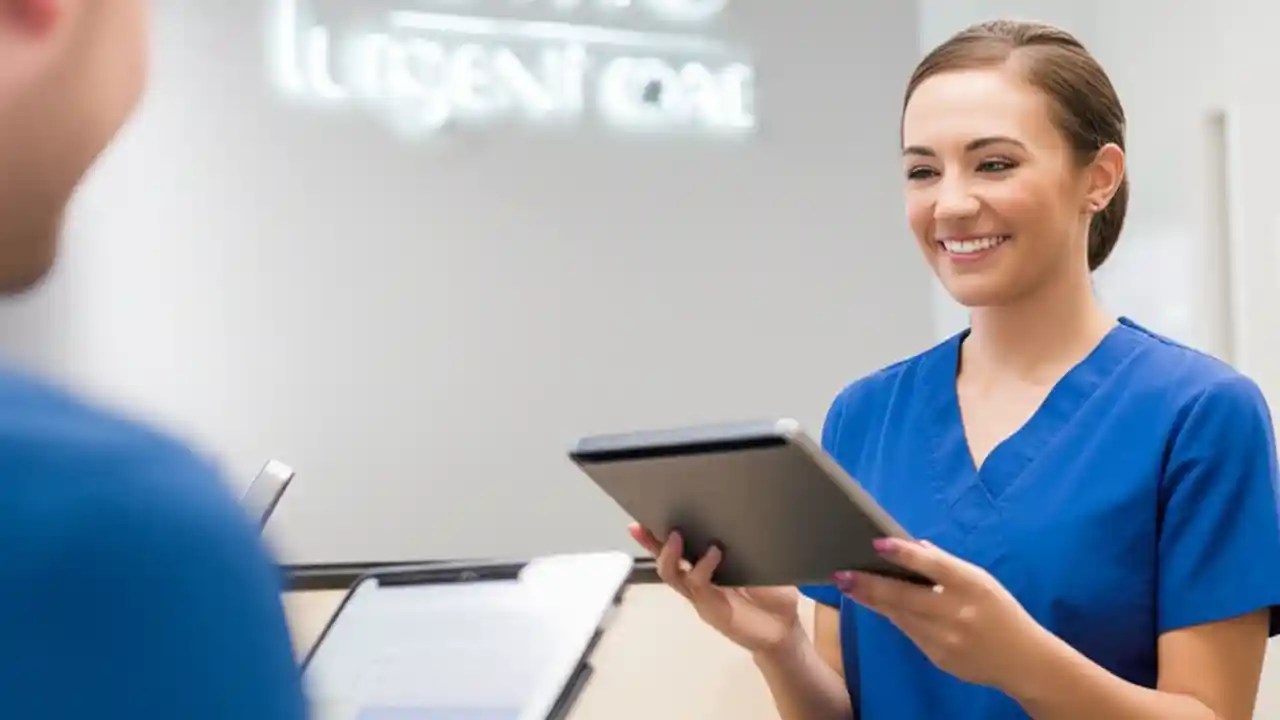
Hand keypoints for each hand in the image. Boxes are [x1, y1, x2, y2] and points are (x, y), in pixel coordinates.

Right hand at [630, 523, 801, 653]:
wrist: (785, 630)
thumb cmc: (773, 594)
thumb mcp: (762, 563)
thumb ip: (747, 545)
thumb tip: (741, 513)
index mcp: (706, 566)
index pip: (678, 548)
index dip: (657, 535)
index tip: (642, 518)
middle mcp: (698, 580)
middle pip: (666, 561)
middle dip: (651, 543)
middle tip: (643, 525)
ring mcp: (702, 595)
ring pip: (673, 575)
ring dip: (670, 555)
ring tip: (675, 535)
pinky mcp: (710, 608)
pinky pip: (699, 586)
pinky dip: (702, 568)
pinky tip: (713, 553)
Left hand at [835, 537, 1052, 691]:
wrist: (1024, 661)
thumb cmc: (1000, 612)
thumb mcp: (981, 581)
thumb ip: (946, 565)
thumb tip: (912, 546)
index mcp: (972, 586)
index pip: (934, 565)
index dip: (904, 554)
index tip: (877, 542)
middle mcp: (958, 613)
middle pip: (906, 596)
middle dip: (869, 585)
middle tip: (841, 574)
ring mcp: (947, 639)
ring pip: (900, 616)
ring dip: (873, 601)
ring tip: (849, 586)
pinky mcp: (938, 657)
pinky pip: (909, 633)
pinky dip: (893, 617)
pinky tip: (876, 605)